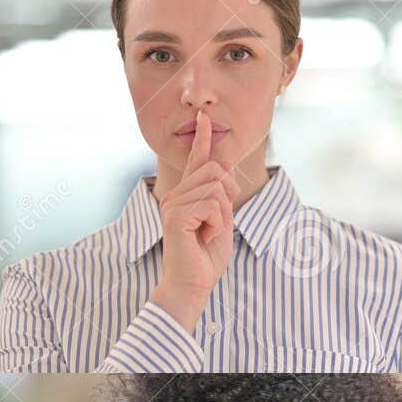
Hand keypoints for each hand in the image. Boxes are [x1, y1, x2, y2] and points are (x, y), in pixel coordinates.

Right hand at [152, 111, 240, 330]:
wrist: (193, 283)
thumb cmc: (206, 257)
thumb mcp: (222, 221)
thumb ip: (222, 196)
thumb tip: (223, 164)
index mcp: (186, 195)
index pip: (197, 162)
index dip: (202, 139)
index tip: (204, 118)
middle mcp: (175, 195)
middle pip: (214, 170)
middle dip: (229, 193)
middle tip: (220, 221)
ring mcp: (173, 204)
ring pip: (215, 188)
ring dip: (223, 214)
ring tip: (209, 232)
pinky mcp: (175, 215)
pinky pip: (211, 205)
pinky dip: (218, 224)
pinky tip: (205, 237)